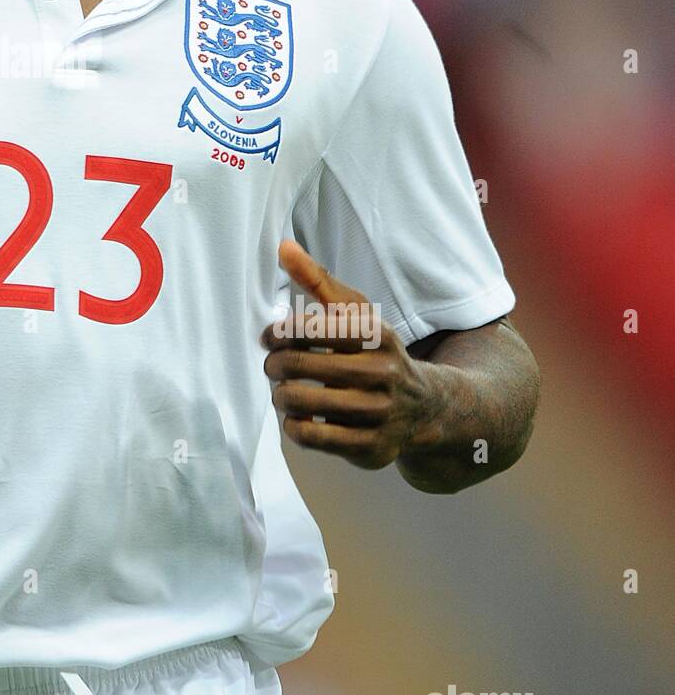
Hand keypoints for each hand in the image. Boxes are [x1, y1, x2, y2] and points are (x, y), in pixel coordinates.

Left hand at [258, 240, 439, 470]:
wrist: (426, 407)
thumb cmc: (376, 353)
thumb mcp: (356, 314)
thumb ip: (317, 280)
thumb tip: (283, 247)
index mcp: (375, 334)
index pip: (308, 327)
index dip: (276, 332)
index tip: (269, 338)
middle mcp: (381, 373)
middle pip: (298, 364)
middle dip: (274, 365)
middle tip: (273, 366)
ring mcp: (377, 413)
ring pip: (300, 402)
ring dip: (280, 395)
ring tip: (283, 391)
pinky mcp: (371, 447)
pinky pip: (311, 437)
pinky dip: (294, 427)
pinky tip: (300, 417)